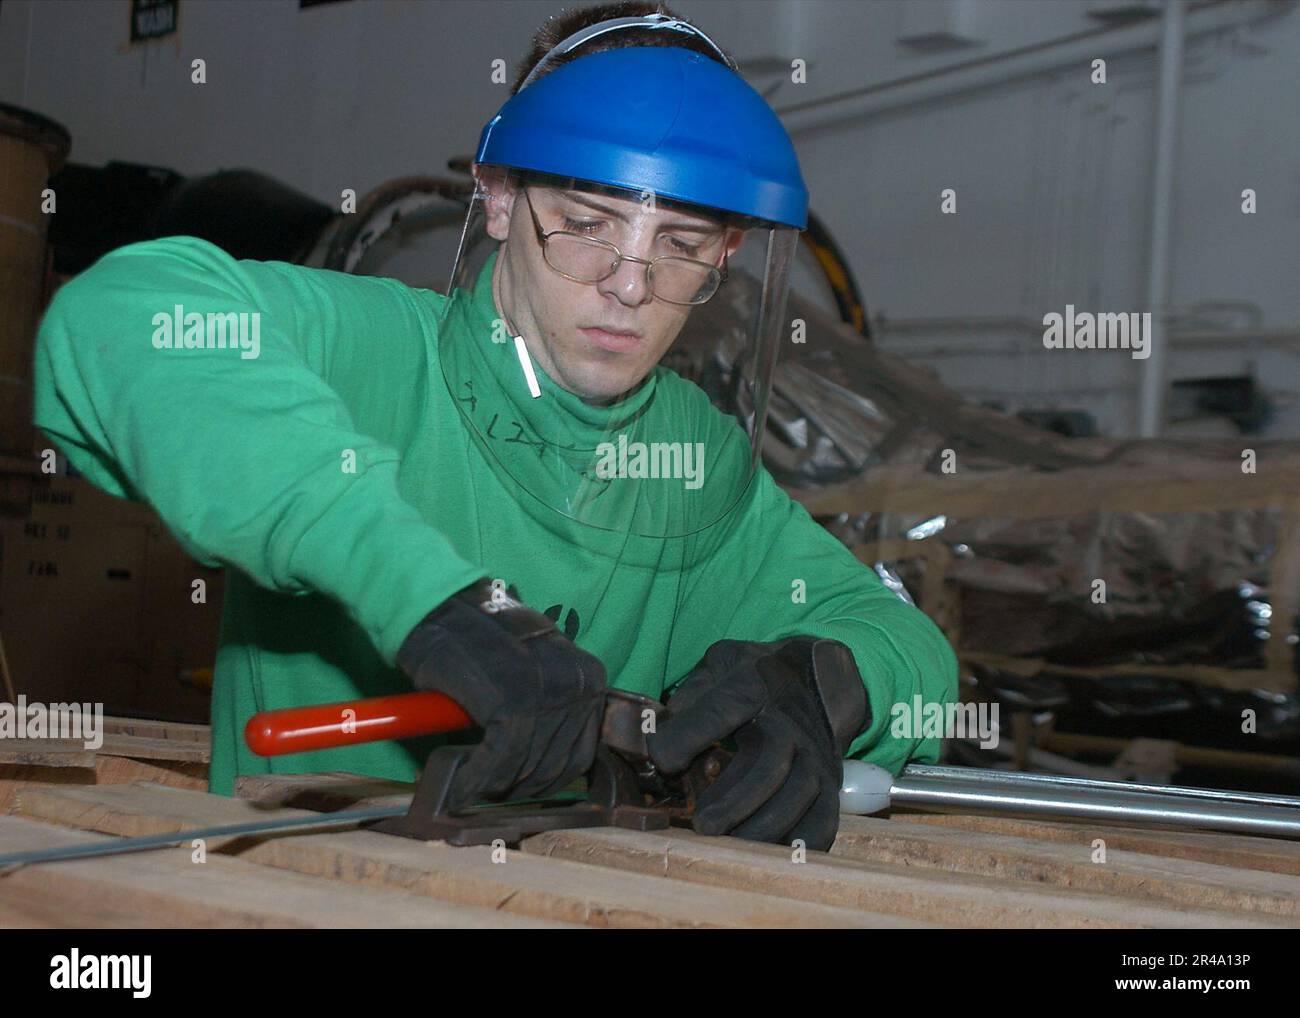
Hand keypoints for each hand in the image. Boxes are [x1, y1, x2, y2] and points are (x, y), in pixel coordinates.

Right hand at [396, 578, 605, 811]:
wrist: (442, 606)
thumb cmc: (483, 640)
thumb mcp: (536, 666)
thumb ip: (552, 706)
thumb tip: (546, 764)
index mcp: (589, 677)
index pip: (580, 754)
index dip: (546, 779)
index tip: (520, 787)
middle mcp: (577, 684)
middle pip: (555, 767)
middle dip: (519, 787)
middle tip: (489, 791)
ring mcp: (546, 692)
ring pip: (526, 768)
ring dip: (495, 787)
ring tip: (470, 786)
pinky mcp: (510, 700)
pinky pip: (499, 760)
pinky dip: (477, 779)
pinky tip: (461, 785)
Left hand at [648, 637, 867, 850]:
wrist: (815, 679)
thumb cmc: (753, 675)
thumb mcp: (720, 663)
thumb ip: (692, 693)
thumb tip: (663, 728)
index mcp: (755, 684)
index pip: (722, 709)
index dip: (690, 734)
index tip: (661, 759)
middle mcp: (790, 721)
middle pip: (769, 763)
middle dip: (735, 800)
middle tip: (702, 826)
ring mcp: (814, 754)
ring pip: (797, 796)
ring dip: (762, 826)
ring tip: (729, 846)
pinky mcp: (829, 783)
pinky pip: (823, 819)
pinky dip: (801, 843)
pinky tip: (771, 856)